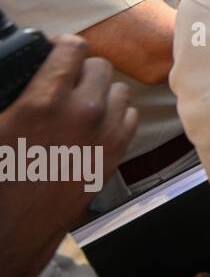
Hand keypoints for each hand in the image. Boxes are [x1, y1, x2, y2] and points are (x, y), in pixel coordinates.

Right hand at [0, 36, 137, 276]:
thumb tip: (23, 72)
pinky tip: (95, 124)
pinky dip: (116, 116)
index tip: (52, 52)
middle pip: (100, 66)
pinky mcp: (116, 155)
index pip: (73, 47)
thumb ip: (15, 91)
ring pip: (120, 90)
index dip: (60, 47)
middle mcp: (84, 112)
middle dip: (80, 70)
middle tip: (63, 82)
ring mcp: (105, 134)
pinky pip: (130, 117)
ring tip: (79, 103)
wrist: (10, 230)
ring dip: (101, 92)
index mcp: (45, 100)